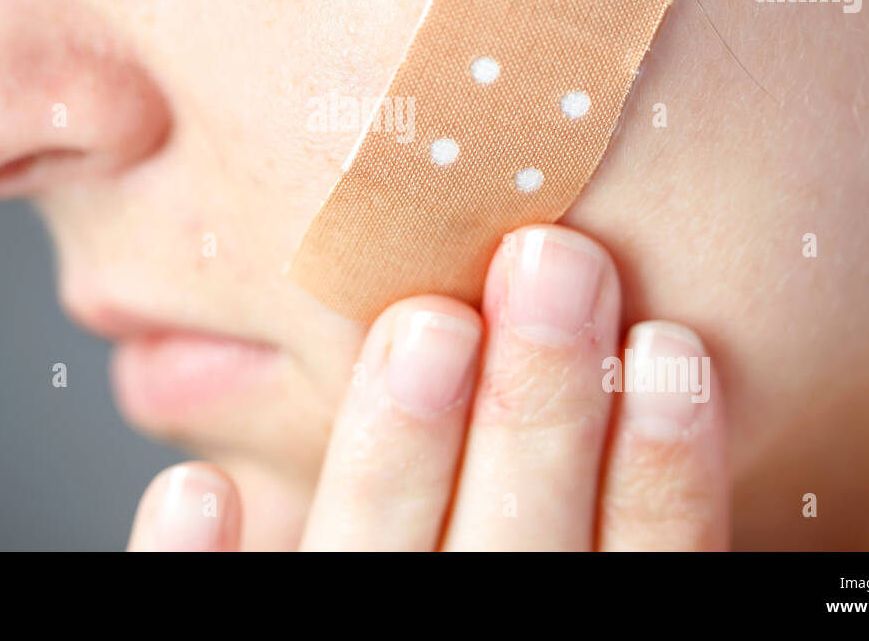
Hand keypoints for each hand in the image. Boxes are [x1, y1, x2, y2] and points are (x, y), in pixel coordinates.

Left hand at [126, 224, 727, 550]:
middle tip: (552, 263)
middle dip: (541, 408)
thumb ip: (588, 523)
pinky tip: (198, 486)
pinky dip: (203, 571)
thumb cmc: (499, 598)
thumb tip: (668, 386)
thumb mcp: (567, 586)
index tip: (670, 344)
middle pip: (517, 553)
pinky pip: (225, 624)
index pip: (641, 573)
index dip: (661, 471)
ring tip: (426, 324)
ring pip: (375, 570)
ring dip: (401, 452)